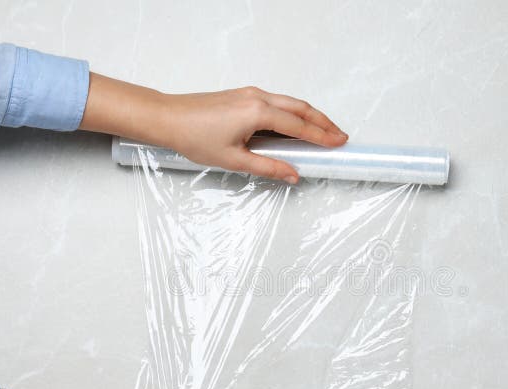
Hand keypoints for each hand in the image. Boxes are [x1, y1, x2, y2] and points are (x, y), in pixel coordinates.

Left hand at [79, 74, 348, 183]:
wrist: (167, 118)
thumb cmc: (194, 138)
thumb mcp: (234, 159)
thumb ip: (268, 167)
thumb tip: (292, 175)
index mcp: (258, 113)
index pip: (299, 126)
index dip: (321, 136)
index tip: (339, 143)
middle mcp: (258, 98)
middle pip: (300, 109)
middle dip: (323, 122)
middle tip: (340, 135)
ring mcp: (250, 94)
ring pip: (290, 103)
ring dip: (309, 116)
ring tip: (324, 130)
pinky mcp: (243, 95)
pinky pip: (277, 101)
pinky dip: (293, 112)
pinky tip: (296, 124)